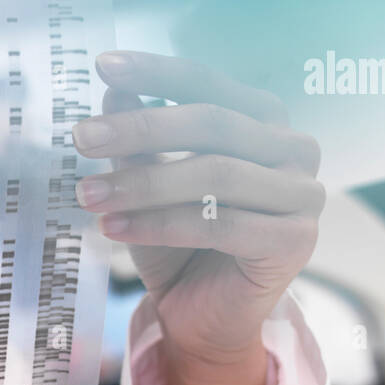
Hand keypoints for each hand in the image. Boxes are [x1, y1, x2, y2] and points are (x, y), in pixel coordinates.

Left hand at [72, 51, 324, 384]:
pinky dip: (160, 224)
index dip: (156, 73)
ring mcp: (304, 194)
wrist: (201, 318)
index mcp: (263, 120)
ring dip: (142, 183)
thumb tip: (113, 88)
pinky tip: (113, 229)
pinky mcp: (297, 241)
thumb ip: (139, 139)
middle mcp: (294, 148)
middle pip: (212, 125)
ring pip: (215, 173)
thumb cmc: (176, 244)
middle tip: (81, 138)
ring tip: (88, 195)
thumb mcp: (147, 184)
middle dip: (139, 128)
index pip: (209, 84)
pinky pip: (221, 224)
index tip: (104, 66)